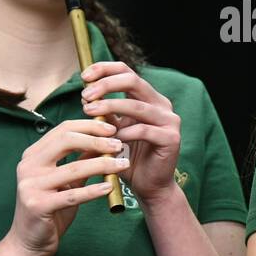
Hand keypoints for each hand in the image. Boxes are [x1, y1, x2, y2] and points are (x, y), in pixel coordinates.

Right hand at [7, 118, 129, 255]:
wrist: (28, 242)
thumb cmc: (50, 208)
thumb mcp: (67, 181)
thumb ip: (81, 160)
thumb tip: (106, 141)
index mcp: (33, 155)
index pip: (63, 130)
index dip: (89, 126)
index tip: (112, 129)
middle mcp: (28, 166)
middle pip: (66, 141)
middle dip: (97, 140)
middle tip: (119, 145)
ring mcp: (31, 185)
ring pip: (73, 168)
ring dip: (103, 165)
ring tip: (123, 165)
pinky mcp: (37, 205)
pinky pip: (71, 195)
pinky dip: (93, 190)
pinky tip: (109, 187)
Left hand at [80, 61, 180, 204]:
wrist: (150, 186)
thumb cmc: (128, 157)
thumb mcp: (112, 131)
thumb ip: (104, 114)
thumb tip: (85, 96)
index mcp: (148, 97)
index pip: (127, 71)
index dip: (105, 69)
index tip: (84, 76)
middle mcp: (161, 104)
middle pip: (134, 80)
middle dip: (106, 85)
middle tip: (85, 95)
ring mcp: (169, 120)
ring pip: (137, 105)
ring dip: (110, 106)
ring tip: (89, 111)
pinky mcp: (171, 138)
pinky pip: (144, 130)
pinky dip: (124, 133)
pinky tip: (110, 139)